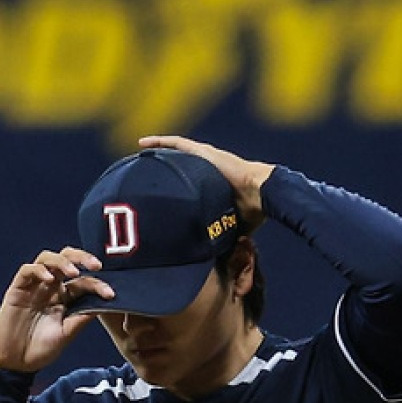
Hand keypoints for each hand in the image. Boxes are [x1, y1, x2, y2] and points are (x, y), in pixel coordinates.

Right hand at [0, 247, 113, 372]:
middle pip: (66, 258)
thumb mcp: (67, 333)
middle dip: (82, 257)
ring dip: (62, 261)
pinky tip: (49, 280)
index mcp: (65, 297)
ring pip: (47, 258)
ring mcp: (34, 286)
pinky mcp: (17, 290)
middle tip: (96, 265)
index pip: (84, 281)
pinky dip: (39, 270)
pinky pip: (27, 271)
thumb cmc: (41, 348)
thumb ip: (83, 317)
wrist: (17, 363)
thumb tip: (106, 303)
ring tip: (73, 272)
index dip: (98, 284)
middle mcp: (51, 287)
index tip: (110, 294)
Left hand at [138, 135, 274, 232]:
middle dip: (164, 167)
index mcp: (214, 182)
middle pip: (180, 164)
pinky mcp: (203, 152)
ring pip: (176, 152)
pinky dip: (160, 142)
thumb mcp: (232, 225)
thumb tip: (219, 260)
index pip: (189, 181)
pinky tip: (142, 144)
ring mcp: (206, 158)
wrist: (262, 193)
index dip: (176, 184)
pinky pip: (176, 144)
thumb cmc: (253, 210)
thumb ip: (223, 235)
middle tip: (146, 173)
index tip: (162, 190)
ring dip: (158, 152)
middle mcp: (208, 168)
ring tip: (140, 154)